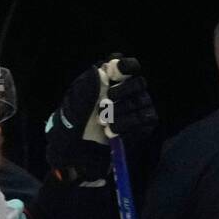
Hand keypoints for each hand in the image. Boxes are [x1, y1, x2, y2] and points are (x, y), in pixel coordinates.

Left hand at [45, 56, 157, 181]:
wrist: (78, 153)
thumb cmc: (75, 124)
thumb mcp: (73, 105)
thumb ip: (86, 87)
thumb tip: (101, 70)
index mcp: (109, 80)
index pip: (127, 65)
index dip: (125, 66)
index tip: (114, 72)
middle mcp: (128, 91)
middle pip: (139, 83)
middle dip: (121, 94)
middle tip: (103, 106)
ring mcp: (139, 109)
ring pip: (142, 104)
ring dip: (121, 115)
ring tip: (103, 125)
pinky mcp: (144, 127)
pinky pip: (145, 123)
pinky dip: (127, 129)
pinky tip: (112, 134)